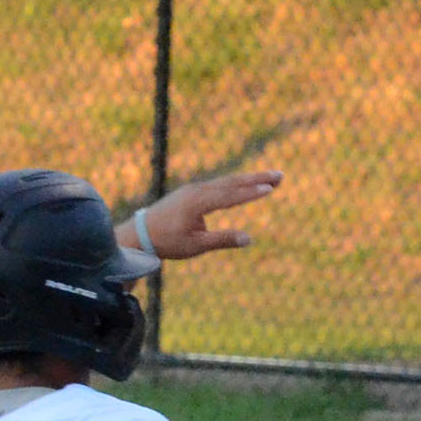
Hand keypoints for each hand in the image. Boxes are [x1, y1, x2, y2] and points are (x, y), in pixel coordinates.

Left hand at [131, 170, 282, 259]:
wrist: (140, 233)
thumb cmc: (167, 242)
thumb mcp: (196, 246)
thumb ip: (223, 240)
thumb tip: (249, 239)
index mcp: (198, 203)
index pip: (230, 196)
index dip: (251, 193)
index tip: (270, 189)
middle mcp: (197, 191)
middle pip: (232, 182)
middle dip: (258, 179)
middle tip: (280, 175)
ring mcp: (194, 189)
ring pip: (227, 181)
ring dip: (250, 179)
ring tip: (271, 177)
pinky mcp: (193, 191)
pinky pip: (219, 184)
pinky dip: (236, 182)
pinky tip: (247, 183)